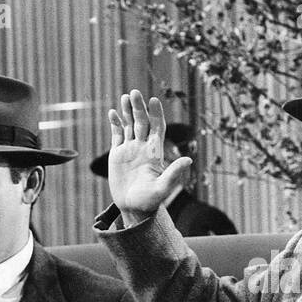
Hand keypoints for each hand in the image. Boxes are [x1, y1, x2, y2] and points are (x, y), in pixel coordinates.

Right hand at [106, 90, 192, 225]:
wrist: (133, 208)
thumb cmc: (150, 201)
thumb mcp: (162, 188)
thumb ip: (173, 173)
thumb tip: (189, 160)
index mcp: (154, 151)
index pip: (157, 127)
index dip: (156, 114)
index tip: (153, 101)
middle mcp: (143, 147)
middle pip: (142, 122)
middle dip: (138, 107)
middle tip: (134, 93)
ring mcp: (130, 149)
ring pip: (129, 125)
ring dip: (127, 111)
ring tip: (125, 96)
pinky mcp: (117, 155)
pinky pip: (116, 135)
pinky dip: (115, 124)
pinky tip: (112, 112)